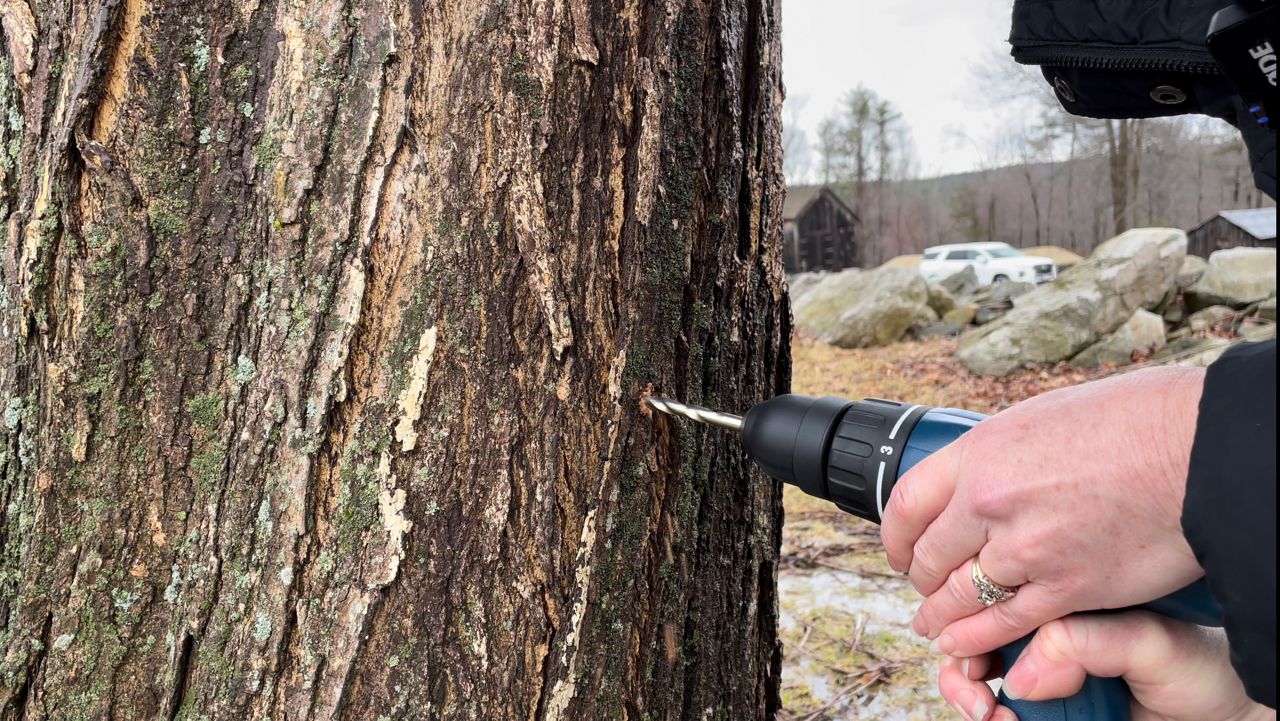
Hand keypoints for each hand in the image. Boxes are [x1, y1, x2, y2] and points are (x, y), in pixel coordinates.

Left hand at [880, 367, 1206, 656]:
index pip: (907, 502)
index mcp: (980, 453)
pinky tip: (962, 643)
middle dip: (920, 576)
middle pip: (930, 554)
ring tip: (933, 625)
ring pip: (960, 594)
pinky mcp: (1067, 588)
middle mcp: (991, 502)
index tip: (898, 549)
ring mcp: (1027, 549)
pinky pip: (1004, 622)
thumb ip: (1002, 454)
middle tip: (923, 586)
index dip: (894, 534)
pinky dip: (976, 636)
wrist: (1197, 450)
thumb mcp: (1042, 418)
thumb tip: (987, 472)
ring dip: (941, 614)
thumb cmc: (1134, 421)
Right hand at [938, 612, 1275, 720]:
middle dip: (959, 666)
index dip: (966, 624)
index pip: (994, 600)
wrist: (1220, 717)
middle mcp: (1044, 635)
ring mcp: (1040, 674)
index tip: (970, 653)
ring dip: (965, 694)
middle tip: (976, 690)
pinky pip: (994, 710)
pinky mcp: (1042, 709)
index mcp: (1062, 602)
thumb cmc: (1195, 671)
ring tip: (986, 711)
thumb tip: (1019, 677)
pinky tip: (999, 720)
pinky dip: (988, 717)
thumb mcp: (1150, 642)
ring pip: (971, 679)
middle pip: (969, 638)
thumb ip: (1084, 642)